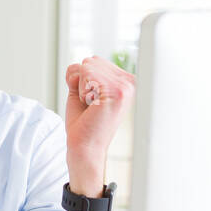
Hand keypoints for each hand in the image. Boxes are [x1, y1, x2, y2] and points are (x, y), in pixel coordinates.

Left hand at [64, 55, 133, 191]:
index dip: (82, 81)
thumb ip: (82, 73)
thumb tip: (80, 63)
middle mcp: (130, 82)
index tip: (92, 103)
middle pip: (89, 61)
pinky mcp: (117, 91)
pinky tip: (92, 107)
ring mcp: (125, 86)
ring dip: (81, 88)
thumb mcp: (81, 92)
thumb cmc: (83, 124)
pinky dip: (82, 91)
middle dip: (81, 83)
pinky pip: (86, 74)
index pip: (93, 61)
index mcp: (125, 82)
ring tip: (92, 107)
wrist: (85, 149)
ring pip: (87, 66)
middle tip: (90, 106)